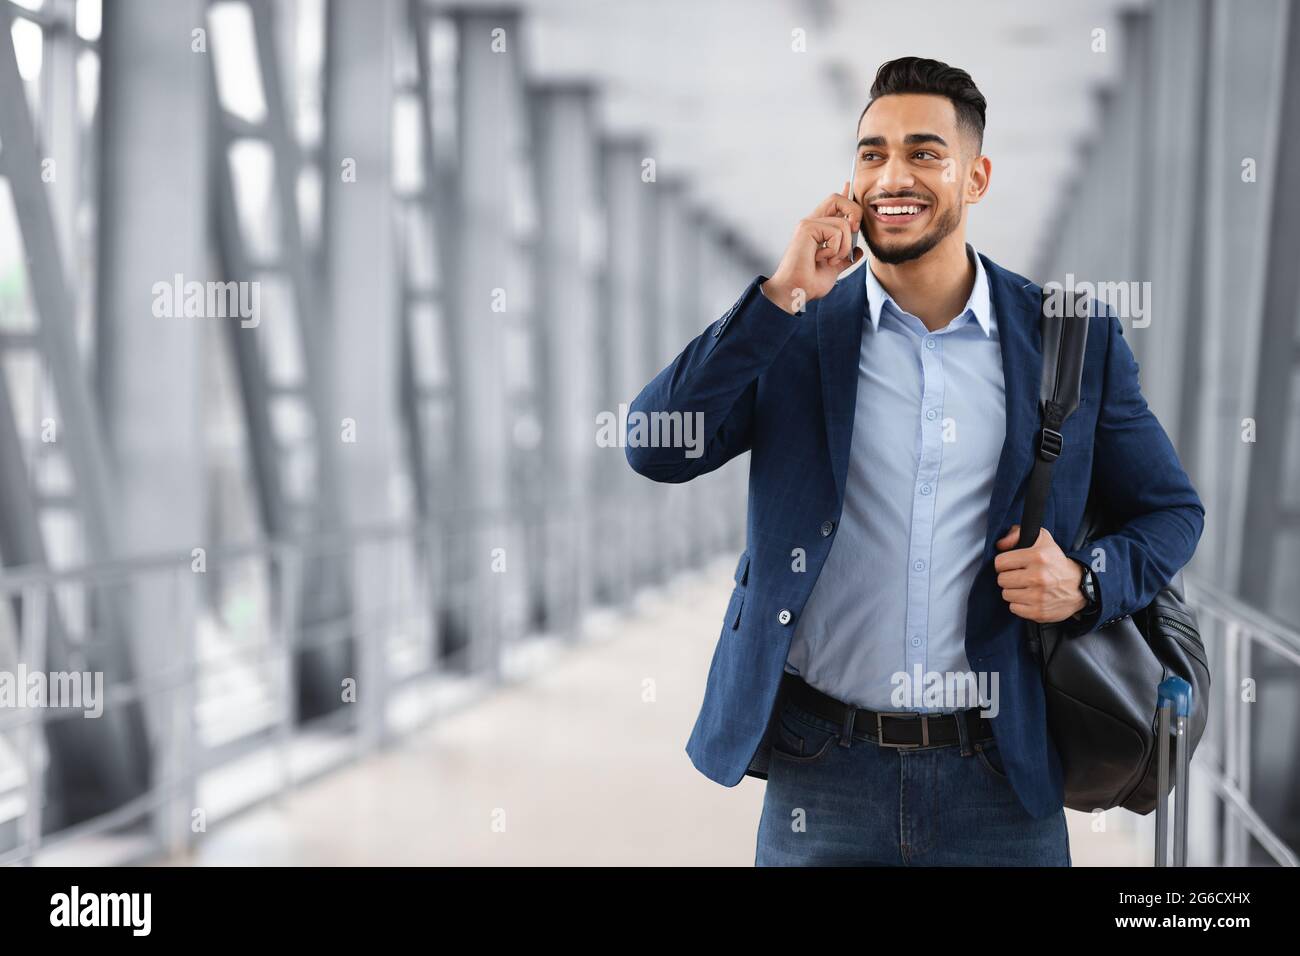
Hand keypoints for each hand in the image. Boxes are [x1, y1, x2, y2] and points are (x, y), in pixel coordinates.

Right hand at [761, 182, 864, 313]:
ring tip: (830, 260)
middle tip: (854, 231)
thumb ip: (845, 258)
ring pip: (843, 222)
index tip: (850, 183)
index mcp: (818, 231)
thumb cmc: (808, 283)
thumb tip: (858, 251)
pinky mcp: (806, 228)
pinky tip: (820, 258)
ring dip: (844, 246)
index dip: (845, 193)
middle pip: (838, 199)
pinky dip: (835, 249)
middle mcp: (812, 223)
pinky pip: (836, 232)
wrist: (796, 292)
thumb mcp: (834, 269)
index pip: (833, 205)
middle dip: (854, 211)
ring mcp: (808, 224)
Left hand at [993, 525, 1087, 623]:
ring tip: (1025, 587)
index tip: (1011, 565)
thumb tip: (1000, 544)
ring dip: (1013, 591)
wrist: (1079, 586)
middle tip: (1019, 577)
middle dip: (1008, 578)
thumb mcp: (1042, 540)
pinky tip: (1029, 598)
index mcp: (1037, 557)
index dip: (1003, 564)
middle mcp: (1038, 577)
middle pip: (1002, 580)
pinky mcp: (1039, 612)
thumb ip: (1017, 534)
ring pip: (1006, 594)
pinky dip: (1019, 604)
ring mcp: (1039, 596)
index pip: (1000, 562)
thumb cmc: (1056, 562)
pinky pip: (1014, 608)